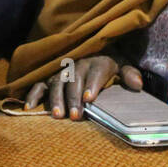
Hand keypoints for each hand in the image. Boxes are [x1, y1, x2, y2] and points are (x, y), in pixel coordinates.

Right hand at [23, 47, 143, 118]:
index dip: (92, 84)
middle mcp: (77, 64)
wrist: (94, 50)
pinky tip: (29, 109)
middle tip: (75, 116)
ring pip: (57, 83)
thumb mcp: (122, 66)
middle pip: (74, 80)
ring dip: (56, 99)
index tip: (89, 98)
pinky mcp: (49, 76)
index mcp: (98, 61)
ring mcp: (61, 71)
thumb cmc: (110, 66)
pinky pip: (39, 84)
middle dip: (73, 98)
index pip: (96, 72)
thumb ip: (129, 74)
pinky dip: (32, 95)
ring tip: (57, 116)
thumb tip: (138, 85)